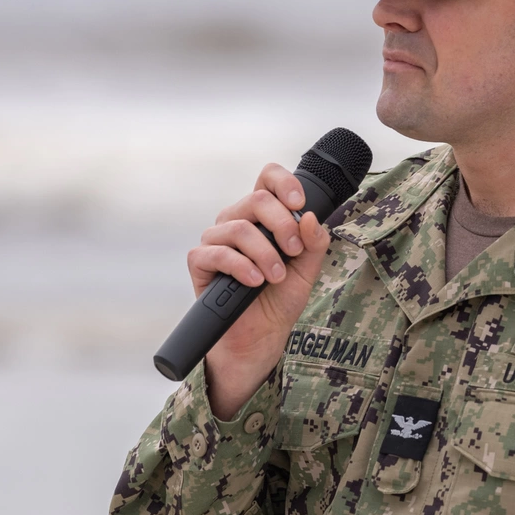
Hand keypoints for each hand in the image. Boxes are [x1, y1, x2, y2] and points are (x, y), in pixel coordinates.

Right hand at [188, 163, 330, 418]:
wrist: (261, 335)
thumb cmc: (280, 298)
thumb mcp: (307, 269)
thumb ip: (314, 242)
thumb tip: (309, 216)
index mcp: (262, 216)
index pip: (267, 178)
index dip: (284, 182)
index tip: (300, 204)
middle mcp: (237, 220)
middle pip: (256, 199)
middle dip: (282, 225)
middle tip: (295, 252)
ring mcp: (216, 239)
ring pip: (238, 227)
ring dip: (264, 253)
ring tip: (276, 276)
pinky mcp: (200, 262)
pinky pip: (217, 252)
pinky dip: (241, 266)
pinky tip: (255, 281)